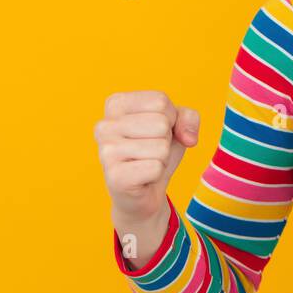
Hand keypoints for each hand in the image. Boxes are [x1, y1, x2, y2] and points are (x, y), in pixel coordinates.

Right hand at [95, 90, 200, 224]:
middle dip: (166, 140)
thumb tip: (188, 138)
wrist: (146, 191)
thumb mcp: (176, 125)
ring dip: (162, 158)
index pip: (160, 100)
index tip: (154, 131)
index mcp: (115, 104)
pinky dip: (157, 174)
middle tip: (150, 151)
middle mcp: (104, 125)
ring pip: (161, 146)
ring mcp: (106, 151)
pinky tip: (143, 178)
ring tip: (146, 163)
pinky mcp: (115, 177)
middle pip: (161, 123)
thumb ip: (189, 117)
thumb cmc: (157, 151)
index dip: (170, 118)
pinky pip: (156, 167)